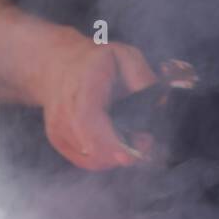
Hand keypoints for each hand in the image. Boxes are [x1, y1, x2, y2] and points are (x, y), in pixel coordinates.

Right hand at [37, 35, 157, 170]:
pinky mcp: (59, 143)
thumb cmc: (95, 62)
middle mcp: (64, 111)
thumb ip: (143, 80)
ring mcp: (58, 130)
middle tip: (144, 139)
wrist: (58, 66)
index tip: (129, 156)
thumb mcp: (126, 57)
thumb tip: (160, 104)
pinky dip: (105, 157)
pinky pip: (87, 161)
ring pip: (92, 160)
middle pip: (93, 148)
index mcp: (83, 85)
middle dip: (123, 152)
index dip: (109, 144)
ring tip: (129, 137)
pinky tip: (114, 142)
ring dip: (116, 156)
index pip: (88, 121)